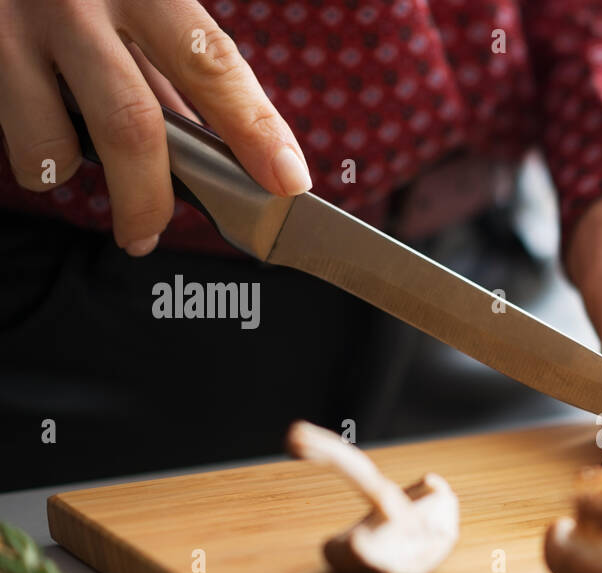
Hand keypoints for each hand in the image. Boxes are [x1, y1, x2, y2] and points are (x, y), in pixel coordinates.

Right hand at [0, 0, 310, 254]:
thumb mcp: (127, 3)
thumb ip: (165, 67)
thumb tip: (219, 146)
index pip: (211, 65)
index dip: (254, 129)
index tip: (287, 179)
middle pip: (133, 123)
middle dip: (148, 198)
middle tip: (147, 233)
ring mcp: (13, 22)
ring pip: (54, 143)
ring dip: (68, 171)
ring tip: (67, 160)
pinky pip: (8, 133)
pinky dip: (31, 152)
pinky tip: (30, 120)